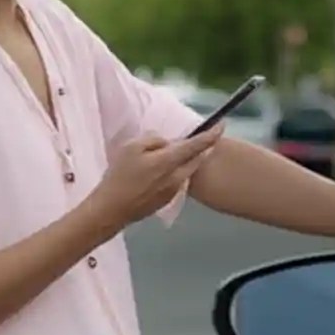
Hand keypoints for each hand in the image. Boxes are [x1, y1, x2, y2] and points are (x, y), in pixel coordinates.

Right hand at [90, 124, 224, 226]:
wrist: (112, 209)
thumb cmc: (119, 175)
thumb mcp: (131, 147)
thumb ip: (154, 140)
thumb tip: (167, 143)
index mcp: (169, 161)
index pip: (197, 145)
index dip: (211, 134)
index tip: (222, 125)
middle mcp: (177, 177)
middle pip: (197, 159)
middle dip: (201, 148)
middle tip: (198, 138)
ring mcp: (173, 191)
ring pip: (187, 171)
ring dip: (186, 161)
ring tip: (173, 155)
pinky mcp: (167, 200)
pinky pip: (178, 181)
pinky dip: (176, 173)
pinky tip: (160, 173)